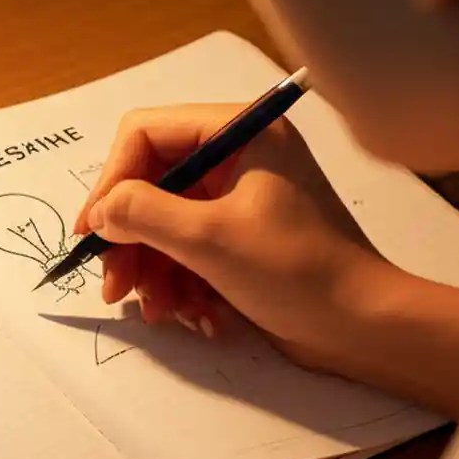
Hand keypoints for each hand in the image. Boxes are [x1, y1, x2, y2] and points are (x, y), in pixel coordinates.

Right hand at [73, 104, 383, 370]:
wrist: (365, 327)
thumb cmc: (297, 271)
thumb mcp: (210, 239)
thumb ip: (143, 213)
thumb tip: (101, 212)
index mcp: (238, 130)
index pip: (144, 134)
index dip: (110, 181)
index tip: (92, 232)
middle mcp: (236, 152)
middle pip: (149, 181)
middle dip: (129, 237)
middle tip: (112, 284)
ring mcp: (237, 194)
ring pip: (162, 220)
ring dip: (149, 267)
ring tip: (154, 310)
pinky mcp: (239, 232)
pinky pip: (185, 245)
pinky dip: (176, 279)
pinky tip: (185, 313)